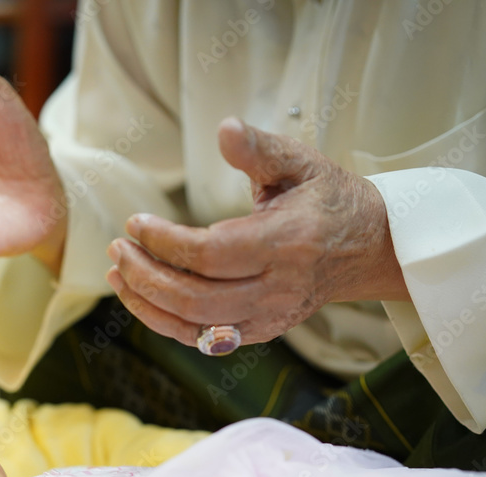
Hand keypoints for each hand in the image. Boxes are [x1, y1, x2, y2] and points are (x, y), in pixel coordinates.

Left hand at [105, 117, 409, 347]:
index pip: (210, 254)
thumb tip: (224, 128)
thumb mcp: (300, 162)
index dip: (165, 242)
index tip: (135, 223)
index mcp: (288, 243)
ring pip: (195, 325)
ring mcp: (270, 317)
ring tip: (118, 272)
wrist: (368, 247)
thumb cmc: (328, 198)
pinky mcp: (261, 331)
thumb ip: (259, 148)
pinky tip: (140, 297)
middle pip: (196, 297)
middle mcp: (279, 289)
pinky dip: (165, 323)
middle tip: (118, 248)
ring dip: (147, 302)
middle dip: (147, 275)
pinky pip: (203, 339)